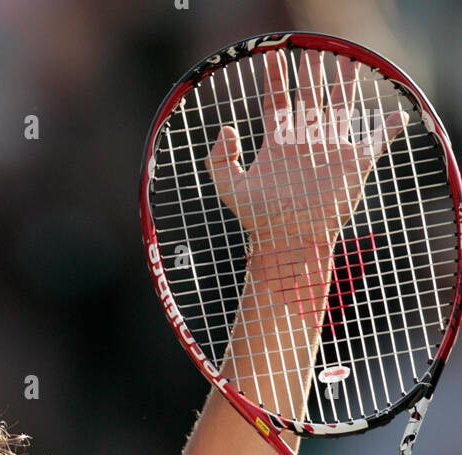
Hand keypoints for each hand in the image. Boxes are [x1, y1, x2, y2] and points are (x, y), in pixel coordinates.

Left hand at [205, 50, 407, 255]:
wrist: (289, 244)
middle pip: (309, 95)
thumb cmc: (259, 221)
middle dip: (310, 70)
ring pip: (340, 107)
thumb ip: (220, 159)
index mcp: (278, 143)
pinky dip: (387, 130)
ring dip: (345, 83)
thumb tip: (226, 126)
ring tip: (347, 59)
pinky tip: (397, 117)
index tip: (272, 52)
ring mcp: (330, 151)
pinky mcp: (353, 166)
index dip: (275, 76)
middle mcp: (305, 141)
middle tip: (311, 46)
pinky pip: (375, 142)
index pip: (277, 100)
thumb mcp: (231, 189)